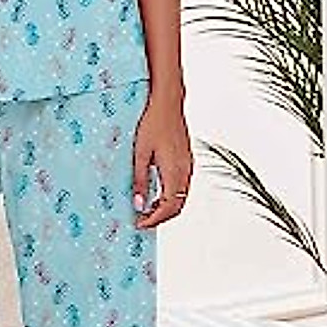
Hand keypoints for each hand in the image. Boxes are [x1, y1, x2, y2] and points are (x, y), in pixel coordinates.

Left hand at [132, 90, 192, 229]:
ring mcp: (188, 165)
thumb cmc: (152, 123)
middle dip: (160, 217)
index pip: (168, 207)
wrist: (167, 102)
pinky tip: (156, 193)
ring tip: (146, 208)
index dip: (154, 219)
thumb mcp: (140, 154)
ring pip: (181, 197)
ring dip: (166, 207)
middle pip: (178, 206)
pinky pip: (182, 186)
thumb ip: (140, 181)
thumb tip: (139, 205)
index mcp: (175, 172)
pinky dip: (170, 196)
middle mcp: (185, 171)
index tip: (140, 224)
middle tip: (142, 220)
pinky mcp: (186, 160)